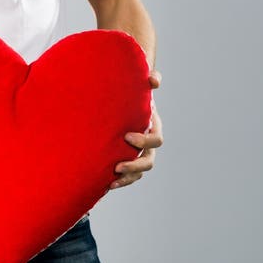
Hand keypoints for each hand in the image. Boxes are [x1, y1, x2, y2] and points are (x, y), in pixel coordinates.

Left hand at [110, 67, 162, 189]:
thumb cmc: (129, 89)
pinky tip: (106, 184)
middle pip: (148, 160)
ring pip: (139, 172)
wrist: (117, 99)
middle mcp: (146, 142)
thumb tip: (154, 80)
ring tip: (112, 180)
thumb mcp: (138, 83)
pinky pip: (128, 175)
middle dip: (135, 165)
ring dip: (128, 177)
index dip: (144, 141)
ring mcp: (138, 152)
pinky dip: (120, 180)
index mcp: (151, 125)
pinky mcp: (127, 157)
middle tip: (117, 165)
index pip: (156, 139)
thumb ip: (149, 78)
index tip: (126, 137)